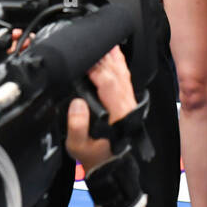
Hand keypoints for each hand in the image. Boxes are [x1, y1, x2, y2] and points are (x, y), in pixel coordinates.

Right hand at [66, 47, 136, 170]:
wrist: (108, 165)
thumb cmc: (94, 156)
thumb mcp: (78, 146)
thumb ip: (77, 126)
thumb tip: (77, 103)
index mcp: (118, 115)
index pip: (108, 84)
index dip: (96, 69)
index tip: (82, 60)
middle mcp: (127, 105)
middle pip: (116, 74)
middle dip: (103, 58)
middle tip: (88, 44)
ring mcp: (129, 102)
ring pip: (123, 73)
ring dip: (113, 57)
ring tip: (103, 41)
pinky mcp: (127, 100)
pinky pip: (125, 77)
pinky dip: (119, 63)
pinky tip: (114, 51)